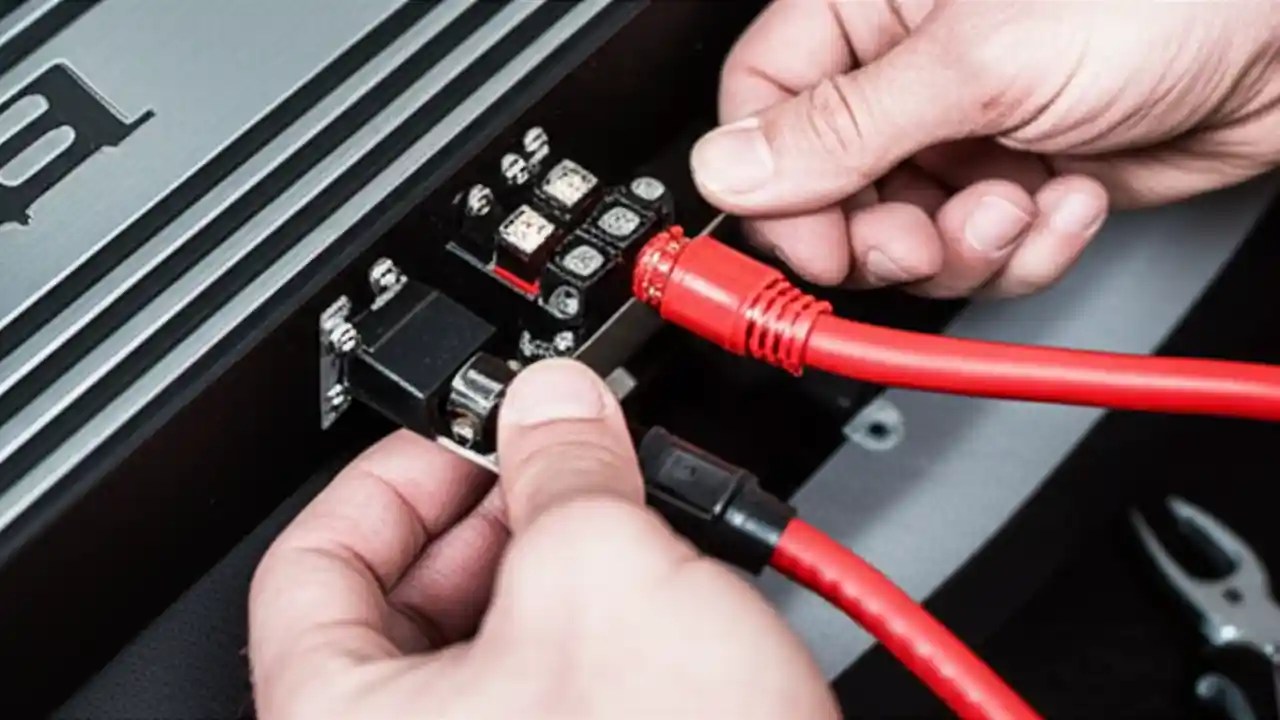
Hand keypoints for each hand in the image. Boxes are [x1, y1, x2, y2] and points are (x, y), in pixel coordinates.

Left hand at [249, 360, 836, 719]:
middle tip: (554, 455)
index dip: (388, 475)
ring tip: (619, 510)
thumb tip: (553, 402)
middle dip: (491, 511)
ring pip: (496, 640)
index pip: (311, 565)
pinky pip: (556, 680)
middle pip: (409, 600)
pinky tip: (654, 584)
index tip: (458, 428)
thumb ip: (565, 467)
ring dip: (555, 559)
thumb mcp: (607, 580)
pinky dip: (594, 619)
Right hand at [691, 0, 1279, 296]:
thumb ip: (841, 126)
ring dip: (965, 246)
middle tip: (922, 239)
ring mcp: (963, 132)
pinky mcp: (1018, 181)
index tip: (809, 242)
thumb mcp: (978, 59)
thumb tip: (727, 169)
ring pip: (906, 236)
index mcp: (867, 10)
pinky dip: (1026, 248)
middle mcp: (906, 74)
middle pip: (827, 191)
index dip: (774, 188)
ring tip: (1017, 205)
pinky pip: (982, 253)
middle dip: (880, 236)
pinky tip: (1069, 198)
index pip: (763, 108)